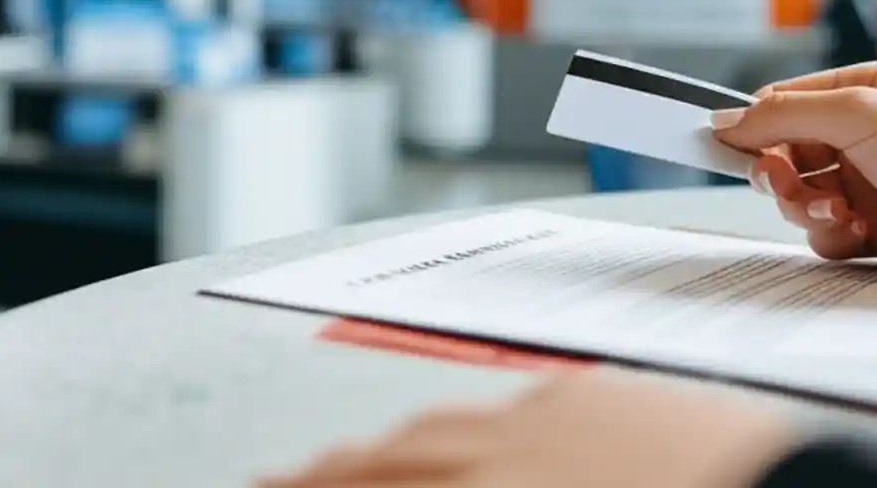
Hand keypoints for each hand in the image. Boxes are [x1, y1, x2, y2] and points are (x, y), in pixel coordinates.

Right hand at [261, 370, 795, 487]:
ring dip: (395, 448)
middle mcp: (506, 452)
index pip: (368, 486)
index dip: (312, 486)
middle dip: (333, 473)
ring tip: (361, 459)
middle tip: (291, 475)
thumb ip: (471, 487)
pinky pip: (517, 402)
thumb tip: (435, 471)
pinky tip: (479, 432)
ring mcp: (554, 418)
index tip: (272, 483)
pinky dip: (479, 423)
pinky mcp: (604, 396)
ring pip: (447, 426)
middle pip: (391, 460)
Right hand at [712, 61, 876, 292]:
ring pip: (799, 198)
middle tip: (785, 182)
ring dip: (808, 207)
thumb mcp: (859, 113)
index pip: (782, 103)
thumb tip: (725, 121)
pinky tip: (862, 232)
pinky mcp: (876, 230)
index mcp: (862, 92)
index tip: (719, 144)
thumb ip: (783, 115)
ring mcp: (869, 184)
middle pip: (783, 154)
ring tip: (841, 211)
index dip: (751, 125)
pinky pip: (824, 233)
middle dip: (778, 173)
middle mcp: (863, 136)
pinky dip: (833, 234)